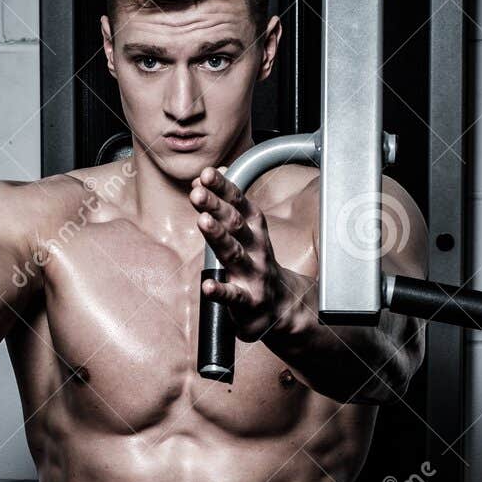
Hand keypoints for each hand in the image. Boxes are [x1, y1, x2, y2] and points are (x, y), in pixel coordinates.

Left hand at [189, 164, 288, 341]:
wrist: (284, 307)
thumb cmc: (257, 264)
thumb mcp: (248, 232)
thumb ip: (227, 204)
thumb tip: (211, 174)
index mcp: (256, 230)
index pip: (239, 204)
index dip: (224, 188)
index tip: (207, 174)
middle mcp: (257, 249)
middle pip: (236, 225)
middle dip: (216, 207)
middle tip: (198, 194)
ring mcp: (254, 275)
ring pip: (235, 254)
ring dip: (219, 236)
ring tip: (203, 222)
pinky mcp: (249, 302)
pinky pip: (234, 296)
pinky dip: (220, 291)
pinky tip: (207, 286)